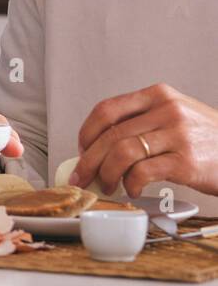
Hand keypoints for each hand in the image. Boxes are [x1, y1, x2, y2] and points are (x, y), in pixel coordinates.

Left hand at [75, 83, 217, 197]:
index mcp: (159, 95)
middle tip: (82, 176)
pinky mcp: (187, 161)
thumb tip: (97, 145)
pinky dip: (130, 184)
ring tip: (108, 185)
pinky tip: (132, 189)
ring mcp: (179, 134)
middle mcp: (168, 110)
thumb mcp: (176, 116)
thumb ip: (142, 121)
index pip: (106, 109)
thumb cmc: (207, 140)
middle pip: (110, 135)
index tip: (81, 149)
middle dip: (88, 160)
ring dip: (106, 174)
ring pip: (122, 153)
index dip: (86, 133)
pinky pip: (142, 172)